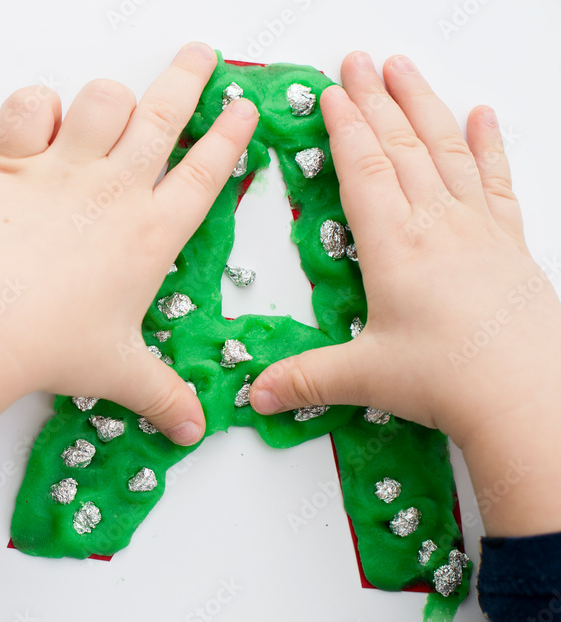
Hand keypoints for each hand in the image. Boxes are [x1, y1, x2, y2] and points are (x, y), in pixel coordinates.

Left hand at [0, 43, 258, 459]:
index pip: (207, 171)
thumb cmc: (55, 347)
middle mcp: (117, 190)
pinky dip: (36, 106)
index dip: (230, 134)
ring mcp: (65, 169)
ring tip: (114, 103)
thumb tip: (193, 429)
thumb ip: (163, 396)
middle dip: (190, 77)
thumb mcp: (121, 373)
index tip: (244, 105)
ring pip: (104, 99)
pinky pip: (31, 106)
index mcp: (152, 234)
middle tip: (203, 54)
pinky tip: (41, 122)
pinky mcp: (14, 161)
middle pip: (165, 114)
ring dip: (112, 96)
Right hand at [247, 53, 560, 535]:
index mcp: (394, 246)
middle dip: (376, 98)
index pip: (364, 169)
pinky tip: (481, 116)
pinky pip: (495, 179)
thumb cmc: (452, 379)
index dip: (345, 127)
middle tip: (358, 62)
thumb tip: (255, 393)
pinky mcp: (508, 242)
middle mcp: (437, 225)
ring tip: (405, 70)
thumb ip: (303, 380)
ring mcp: (478, 227)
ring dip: (422, 104)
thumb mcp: (363, 378)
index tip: (331, 93)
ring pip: (445, 149)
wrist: (529, 396)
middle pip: (402, 145)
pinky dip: (487, 144)